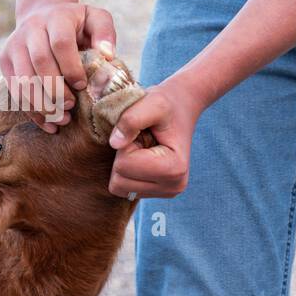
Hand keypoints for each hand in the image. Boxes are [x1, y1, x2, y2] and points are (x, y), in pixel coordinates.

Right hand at [0, 0, 117, 132]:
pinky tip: (49, 123)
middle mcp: (31, 28)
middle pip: (40, 62)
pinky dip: (32, 110)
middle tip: (71, 106)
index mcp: (56, 17)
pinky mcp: (5, 60)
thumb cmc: (76, 24)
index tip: (82, 85)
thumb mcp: (95, 19)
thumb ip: (105, 33)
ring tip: (62, 119)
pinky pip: (15, 90)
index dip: (71, 67)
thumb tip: (107, 55)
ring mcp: (15, 44)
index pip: (60, 43)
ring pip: (23, 79)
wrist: (42, 13)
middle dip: (56, 90)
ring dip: (43, 104)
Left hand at [107, 75, 204, 198]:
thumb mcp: (151, 103)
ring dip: (124, 164)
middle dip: (123, 157)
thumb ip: (131, 119)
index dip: (125, 144)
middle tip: (141, 140)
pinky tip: (141, 157)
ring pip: (119, 188)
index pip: (124, 166)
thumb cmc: (166, 106)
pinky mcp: (155, 192)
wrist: (180, 109)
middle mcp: (173, 186)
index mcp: (174, 168)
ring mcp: (165, 192)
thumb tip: (114, 143)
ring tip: (142, 147)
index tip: (143, 133)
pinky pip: (123, 189)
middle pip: (119, 182)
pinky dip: (126, 171)